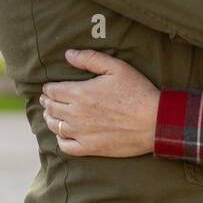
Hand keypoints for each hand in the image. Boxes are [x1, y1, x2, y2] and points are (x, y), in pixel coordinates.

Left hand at [39, 49, 159, 156]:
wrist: (155, 122)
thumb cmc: (138, 92)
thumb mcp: (117, 67)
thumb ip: (90, 58)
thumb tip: (68, 54)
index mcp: (80, 93)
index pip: (53, 90)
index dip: (48, 88)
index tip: (49, 87)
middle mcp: (76, 114)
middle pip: (51, 108)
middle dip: (47, 102)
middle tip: (47, 100)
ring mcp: (82, 133)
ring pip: (55, 126)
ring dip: (50, 119)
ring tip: (51, 115)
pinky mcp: (90, 148)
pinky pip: (65, 146)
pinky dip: (60, 139)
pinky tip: (63, 134)